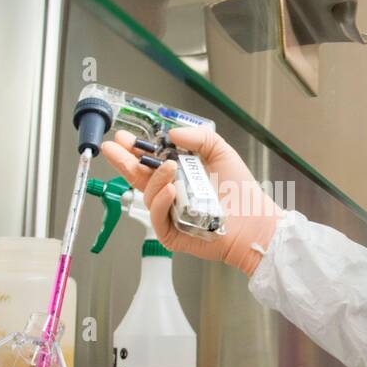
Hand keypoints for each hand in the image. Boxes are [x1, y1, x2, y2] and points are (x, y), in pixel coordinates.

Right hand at [100, 125, 284, 276]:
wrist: (254, 220)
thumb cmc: (240, 191)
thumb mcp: (220, 152)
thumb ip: (198, 137)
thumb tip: (172, 133)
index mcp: (178, 174)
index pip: (150, 160)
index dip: (135, 149)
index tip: (124, 138)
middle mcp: (170, 193)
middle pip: (139, 177)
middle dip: (124, 161)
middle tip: (112, 148)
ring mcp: (169, 213)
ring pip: (149, 195)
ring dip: (154, 178)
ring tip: (168, 168)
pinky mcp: (172, 233)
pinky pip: (157, 218)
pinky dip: (160, 203)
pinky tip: (169, 191)